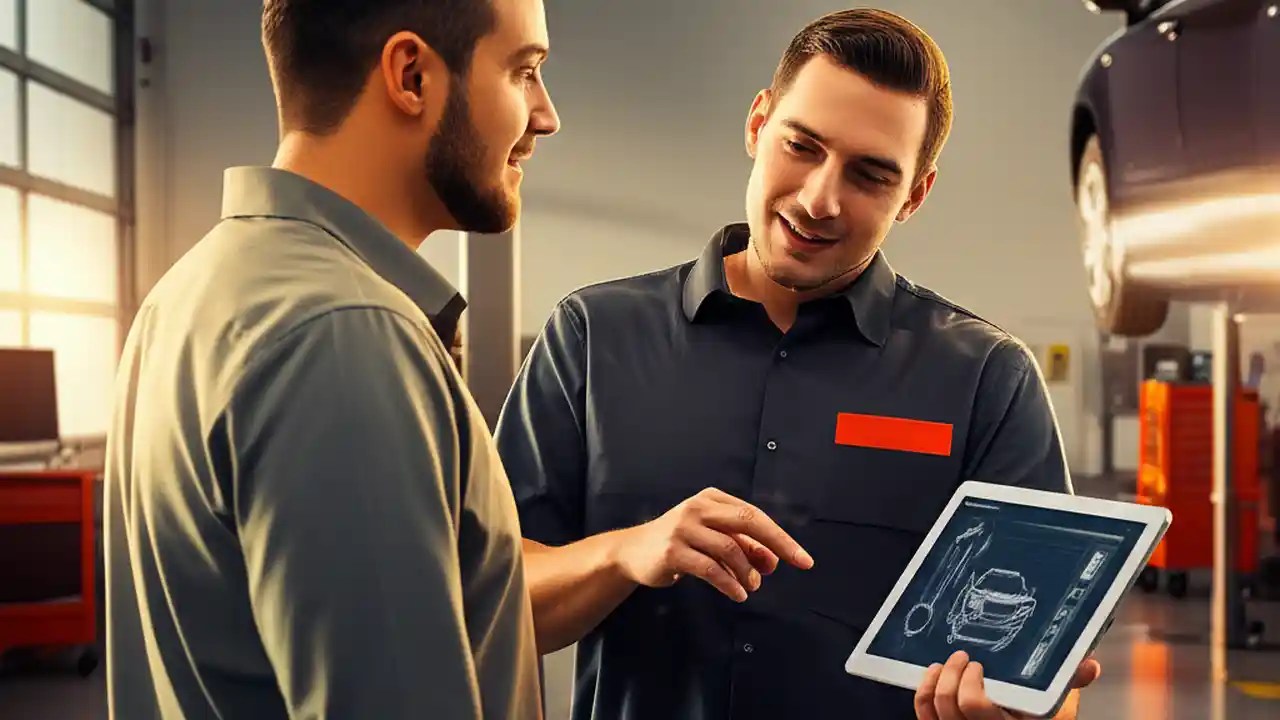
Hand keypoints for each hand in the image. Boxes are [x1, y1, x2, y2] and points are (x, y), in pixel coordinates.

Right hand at [612, 487, 813, 600]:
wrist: (632, 552)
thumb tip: (773, 561)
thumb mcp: (713, 540)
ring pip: (729, 548)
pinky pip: (710, 569)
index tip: (802, 559)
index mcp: (711, 499)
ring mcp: (683, 528)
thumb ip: (743, 546)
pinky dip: (729, 583)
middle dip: (777, 544)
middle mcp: (697, 508)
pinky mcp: (672, 551)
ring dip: (748, 571)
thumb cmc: (679, 543)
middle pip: (746, 521)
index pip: (754, 515)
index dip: (780, 537)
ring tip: (752, 586)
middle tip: (796, 564)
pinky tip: (738, 593)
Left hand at [915, 651, 1100, 719]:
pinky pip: (924, 714)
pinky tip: (933, 673)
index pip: (974, 706)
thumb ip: (1070, 683)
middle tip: (964, 658)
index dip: (968, 684)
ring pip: (935, 707)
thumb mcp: (1060, 706)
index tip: (978, 665)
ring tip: (948, 663)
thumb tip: (1091, 665)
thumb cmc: (1040, 717)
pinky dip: (923, 691)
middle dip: (953, 675)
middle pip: (950, 703)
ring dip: (937, 679)